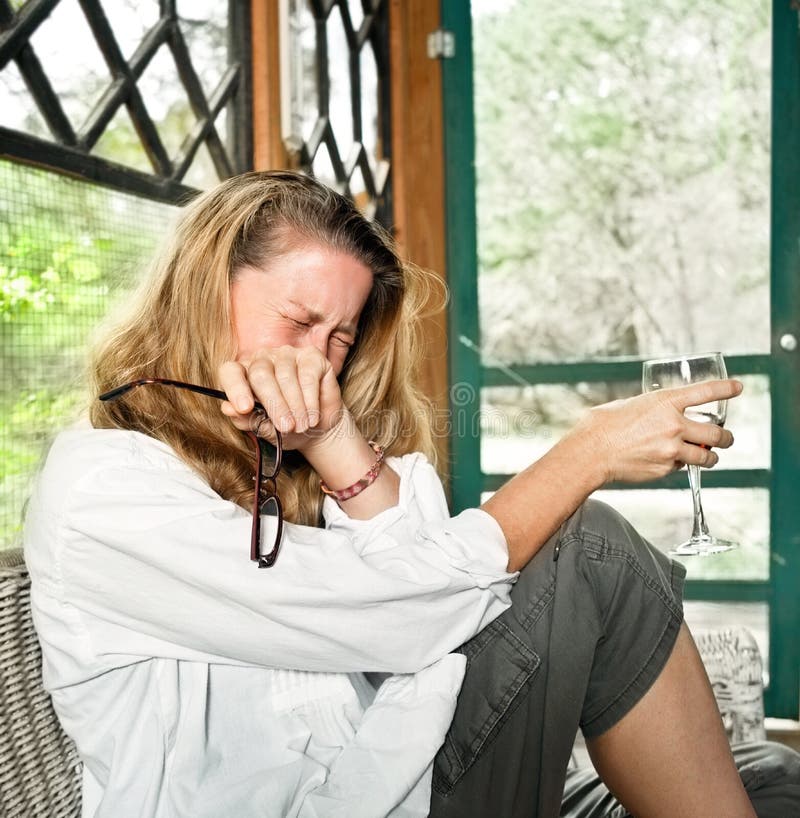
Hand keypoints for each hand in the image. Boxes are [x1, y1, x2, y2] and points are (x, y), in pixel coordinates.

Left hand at [218, 346, 345, 450]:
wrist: (317, 429)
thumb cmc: (285, 426)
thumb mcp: (264, 429)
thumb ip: (245, 419)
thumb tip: (228, 409)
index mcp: (243, 374)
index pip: (230, 372)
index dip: (235, 388)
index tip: (244, 408)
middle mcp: (262, 359)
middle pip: (260, 374)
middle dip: (274, 404)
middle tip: (286, 427)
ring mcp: (287, 354)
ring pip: (286, 376)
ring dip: (295, 406)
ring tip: (302, 426)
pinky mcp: (311, 356)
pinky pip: (307, 375)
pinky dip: (310, 398)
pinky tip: (312, 414)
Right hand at [573, 379, 742, 484]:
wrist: (591, 452)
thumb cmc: (602, 426)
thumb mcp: (630, 405)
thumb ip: (651, 408)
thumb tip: (659, 412)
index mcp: (665, 402)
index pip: (706, 392)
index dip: (726, 389)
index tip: (738, 387)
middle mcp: (673, 425)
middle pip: (717, 434)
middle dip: (726, 437)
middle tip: (726, 438)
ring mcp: (671, 450)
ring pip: (707, 457)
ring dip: (710, 457)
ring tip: (708, 456)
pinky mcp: (665, 469)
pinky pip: (681, 467)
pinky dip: (679, 464)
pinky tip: (667, 460)